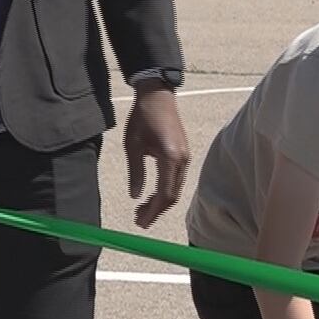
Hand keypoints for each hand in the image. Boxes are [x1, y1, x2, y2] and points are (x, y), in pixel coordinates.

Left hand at [125, 85, 189, 228]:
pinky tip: (151, 195)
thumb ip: (136, 172)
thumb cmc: (143, 117)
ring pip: (175, 189)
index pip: (164, 193)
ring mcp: (185, 158)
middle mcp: (182, 160)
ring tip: (141, 210)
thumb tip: (136, 196)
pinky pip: (176, 180)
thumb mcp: (133, 145)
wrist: (158, 95)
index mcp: (170, 157)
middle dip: (156, 211)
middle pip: (172, 195)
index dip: (153, 211)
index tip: (140, 222)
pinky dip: (164, 191)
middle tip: (138, 220)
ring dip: (160, 202)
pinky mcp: (183, 156)